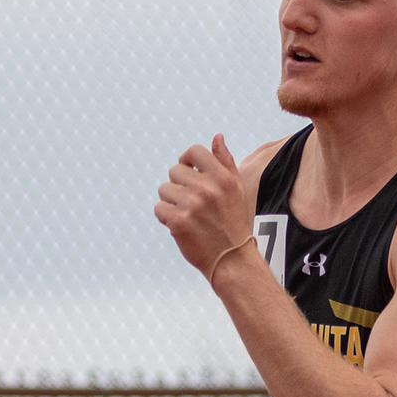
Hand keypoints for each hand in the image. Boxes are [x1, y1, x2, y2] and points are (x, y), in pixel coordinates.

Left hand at [156, 134, 253, 278]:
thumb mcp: (237, 189)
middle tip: (191, 202)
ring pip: (164, 190)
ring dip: (171, 202)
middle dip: (179, 185)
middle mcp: (207, 189)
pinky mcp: (179, 222)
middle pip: (174, 171)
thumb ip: (226, 161)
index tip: (189, 173)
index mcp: (222, 177)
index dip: (187, 160)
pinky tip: (179, 225)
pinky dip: (165, 217)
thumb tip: (217, 136)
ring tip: (186, 215)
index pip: (194, 151)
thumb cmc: (233, 222)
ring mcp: (192, 205)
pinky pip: (159, 208)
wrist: (232, 259)